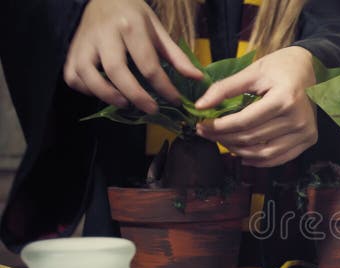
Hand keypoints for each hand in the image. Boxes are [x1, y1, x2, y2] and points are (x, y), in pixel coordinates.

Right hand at [64, 0, 202, 113]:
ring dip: (106, 94)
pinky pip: (72, 75)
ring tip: (125, 104)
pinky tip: (103, 93)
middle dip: (135, 95)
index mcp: (130, 26)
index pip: (148, 63)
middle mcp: (105, 33)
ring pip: (87, 74)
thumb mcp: (158, 30)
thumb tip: (197, 77)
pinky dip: (86, 90)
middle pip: (116, 70)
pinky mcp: (73, 50)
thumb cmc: (133, 15)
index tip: (176, 100)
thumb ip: (176, 56)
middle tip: (151, 109)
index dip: (164, 86)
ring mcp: (84, 42)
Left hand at [194, 46, 317, 167]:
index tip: (202, 125)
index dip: (219, 126)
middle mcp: (297, 119)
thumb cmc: (281, 67)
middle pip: (252, 138)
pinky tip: (243, 154)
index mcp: (284, 98)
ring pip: (263, 153)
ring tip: (223, 142)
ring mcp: (305, 132)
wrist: (313, 69)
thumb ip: (225, 88)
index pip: (244, 121)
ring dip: (238, 151)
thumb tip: (200, 106)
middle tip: (206, 133)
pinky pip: (279, 158)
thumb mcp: (253, 71)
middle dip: (224, 138)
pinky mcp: (309, 139)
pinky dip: (258, 160)